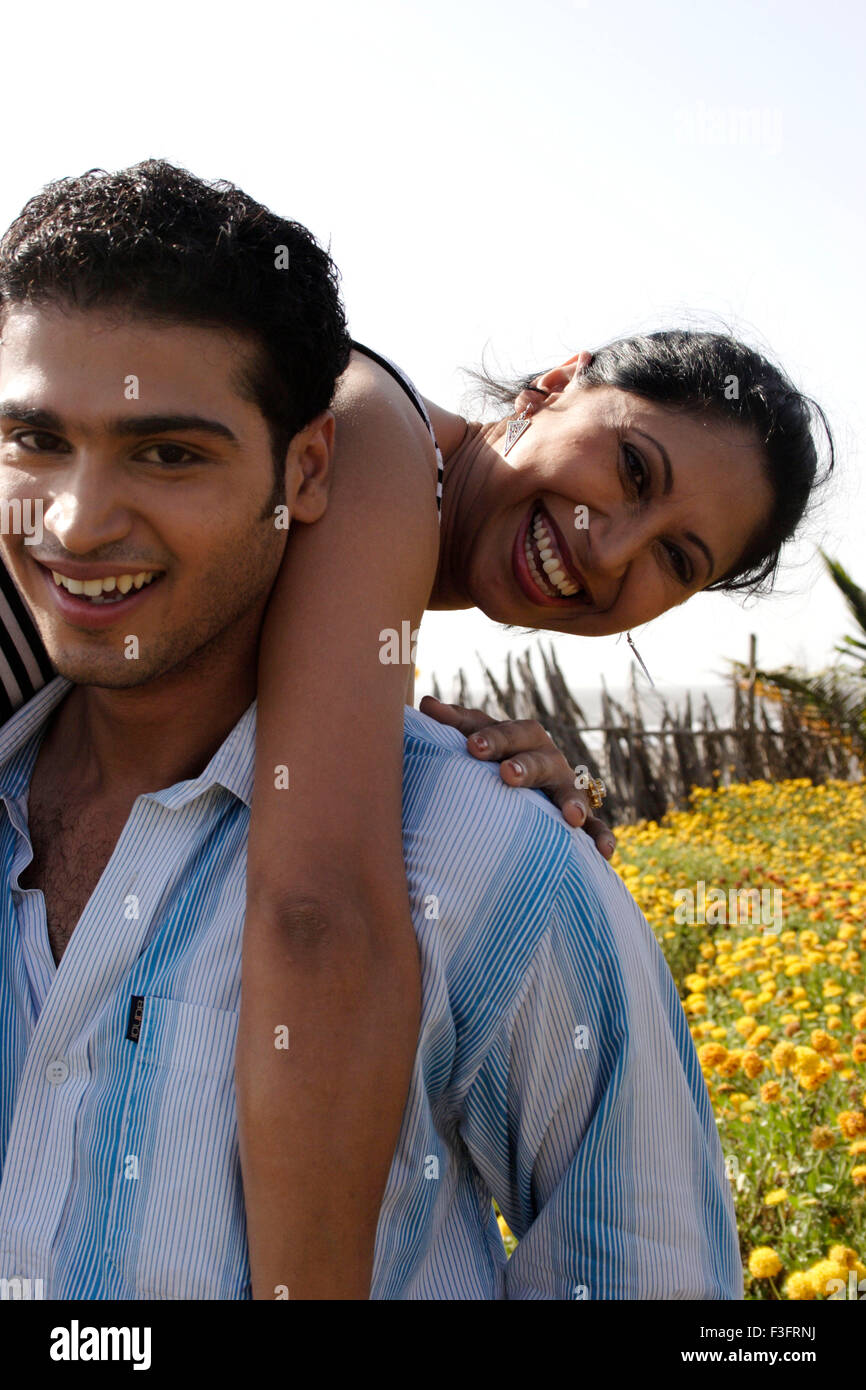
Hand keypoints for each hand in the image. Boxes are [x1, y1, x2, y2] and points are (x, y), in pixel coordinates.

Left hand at [419, 696, 615, 859]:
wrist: (521, 782)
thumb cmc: (491, 758)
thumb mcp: (475, 741)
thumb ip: (453, 725)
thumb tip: (425, 702)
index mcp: (520, 737)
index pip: (506, 733)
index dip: (491, 738)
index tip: (471, 748)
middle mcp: (546, 758)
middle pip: (538, 758)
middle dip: (525, 766)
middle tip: (507, 775)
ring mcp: (564, 786)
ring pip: (570, 790)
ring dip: (572, 802)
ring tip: (570, 817)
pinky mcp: (580, 816)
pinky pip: (596, 826)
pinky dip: (602, 836)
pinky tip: (604, 852)